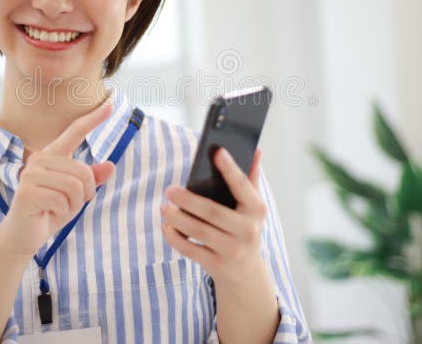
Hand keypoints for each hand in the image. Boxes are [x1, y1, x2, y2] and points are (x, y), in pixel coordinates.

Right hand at [0, 100, 115, 258]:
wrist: (23, 235)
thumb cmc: (50, 210)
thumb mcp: (77, 195)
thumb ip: (92, 179)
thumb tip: (111, 165)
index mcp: (52, 155)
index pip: (74, 132)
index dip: (93, 119)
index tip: (110, 104)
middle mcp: (40, 159)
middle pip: (83, 171)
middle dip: (85, 193)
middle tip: (70, 203)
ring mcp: (31, 174)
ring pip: (75, 186)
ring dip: (73, 204)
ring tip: (58, 207)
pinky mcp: (26, 192)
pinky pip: (62, 201)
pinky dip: (62, 212)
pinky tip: (48, 213)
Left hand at [161, 147, 266, 285]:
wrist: (246, 272)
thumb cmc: (244, 227)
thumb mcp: (252, 206)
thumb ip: (251, 179)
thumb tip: (256, 150)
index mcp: (256, 209)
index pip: (242, 185)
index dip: (230, 169)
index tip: (217, 151)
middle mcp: (247, 230)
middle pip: (212, 211)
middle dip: (188, 200)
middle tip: (169, 189)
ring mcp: (232, 249)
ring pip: (199, 231)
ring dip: (178, 218)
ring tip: (165, 207)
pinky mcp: (216, 264)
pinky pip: (190, 250)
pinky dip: (175, 237)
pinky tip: (166, 226)